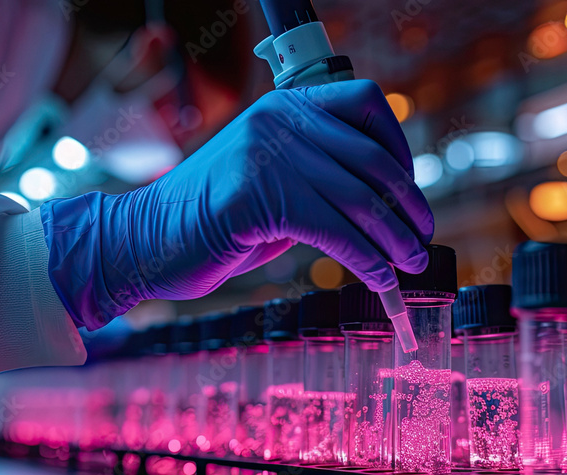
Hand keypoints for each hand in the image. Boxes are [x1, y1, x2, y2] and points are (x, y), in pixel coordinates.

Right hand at [40, 79, 433, 329]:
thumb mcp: (273, 182)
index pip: (365, 103)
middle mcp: (279, 121)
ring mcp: (267, 155)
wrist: (145, 240)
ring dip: (395, 239)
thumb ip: (319, 177)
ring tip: (411, 264)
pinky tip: (379, 280)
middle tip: (422, 239)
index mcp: (285, 107)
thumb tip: (384, 202)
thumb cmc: (212, 221)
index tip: (410, 192)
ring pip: (359, 198)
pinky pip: (335, 231)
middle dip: (408, 205)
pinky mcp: (257, 199)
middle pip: (371, 158)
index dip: (399, 148)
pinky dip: (367, 260)